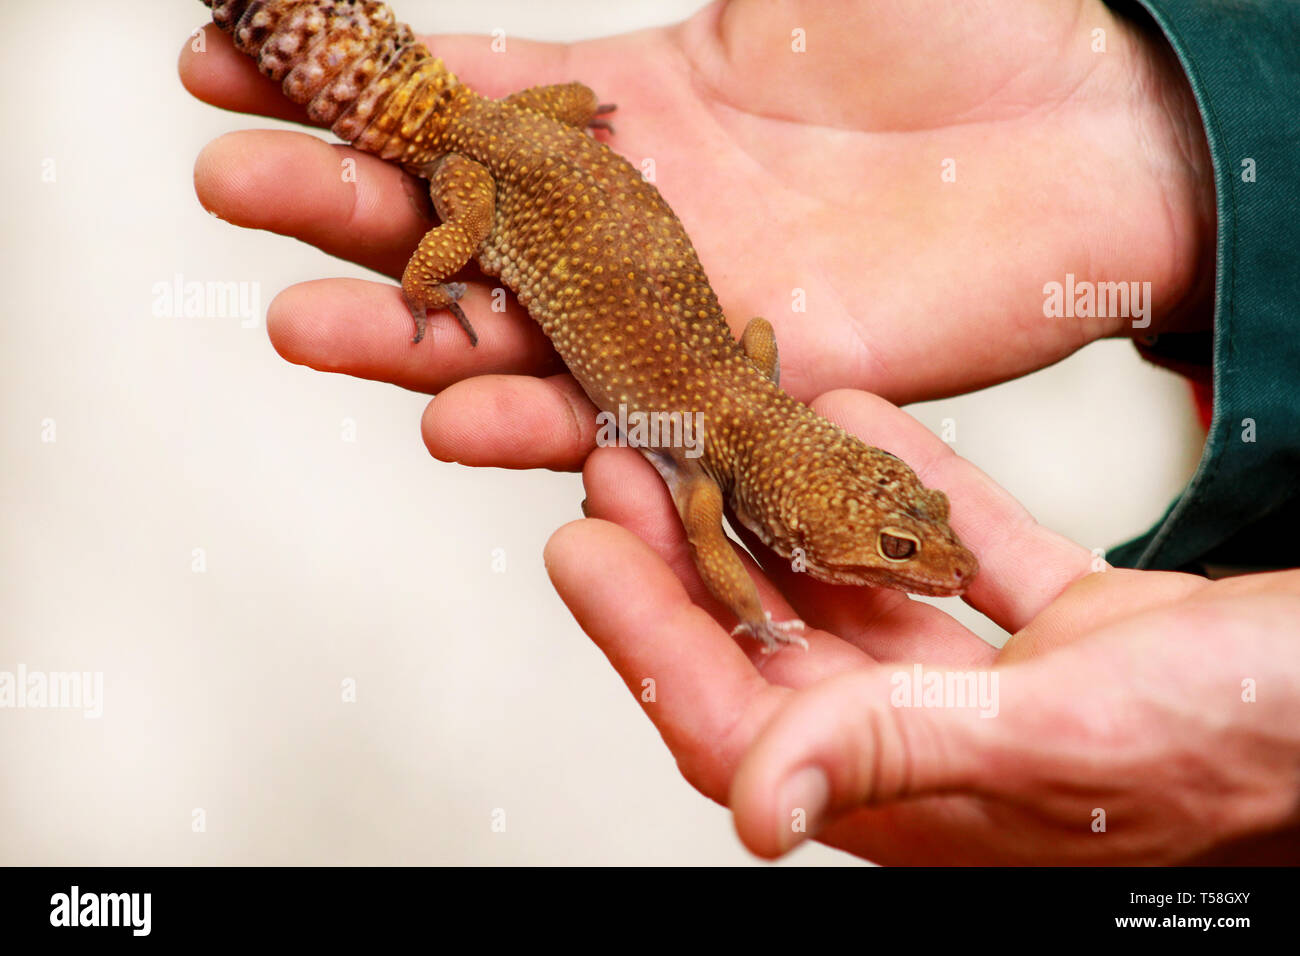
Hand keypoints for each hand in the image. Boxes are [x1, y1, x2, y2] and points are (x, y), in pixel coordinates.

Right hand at [180, 0, 1215, 479]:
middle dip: (338, 212)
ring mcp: (675, 314)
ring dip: (402, 339)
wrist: (1079, 138)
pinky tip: (449, 414)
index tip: (229, 71)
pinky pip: (613, 419)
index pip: (451, 113)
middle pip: (455, 233)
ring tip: (299, 322)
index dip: (346, 97)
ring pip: (512, 341)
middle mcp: (628, 226)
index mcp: (623, 117)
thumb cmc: (956, 34)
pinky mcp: (734, 391)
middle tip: (235, 188)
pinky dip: (532, 420)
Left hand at [549, 389, 1299, 863]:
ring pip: (861, 594)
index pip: (737, 722)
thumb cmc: (1264, 741)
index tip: (580, 544)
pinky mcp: (1070, 630)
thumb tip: (755, 802)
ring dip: (782, 517)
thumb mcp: (1065, 734)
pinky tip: (860, 419)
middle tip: (619, 465)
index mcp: (925, 792)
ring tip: (710, 436)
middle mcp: (948, 743)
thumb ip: (905, 750)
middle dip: (689, 556)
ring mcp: (1009, 686)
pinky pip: (964, 551)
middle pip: (775, 648)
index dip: (646, 638)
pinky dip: (912, 487)